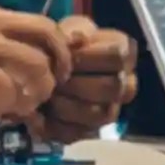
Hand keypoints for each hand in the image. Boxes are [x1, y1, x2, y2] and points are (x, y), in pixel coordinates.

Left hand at [20, 16, 137, 143]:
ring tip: (46, 95)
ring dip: (66, 104)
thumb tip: (76, 40)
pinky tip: (39, 114)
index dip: (89, 57)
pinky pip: (77, 134)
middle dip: (77, 82)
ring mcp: (111, 111)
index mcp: (124, 55)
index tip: (69, 55)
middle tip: (54, 79)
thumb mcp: (68, 30)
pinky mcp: (89, 132)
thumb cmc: (62, 46)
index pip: (118, 56)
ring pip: (98, 114)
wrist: (46, 69)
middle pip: (111, 87)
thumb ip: (73, 32)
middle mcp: (125, 85)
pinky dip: (53, 125)